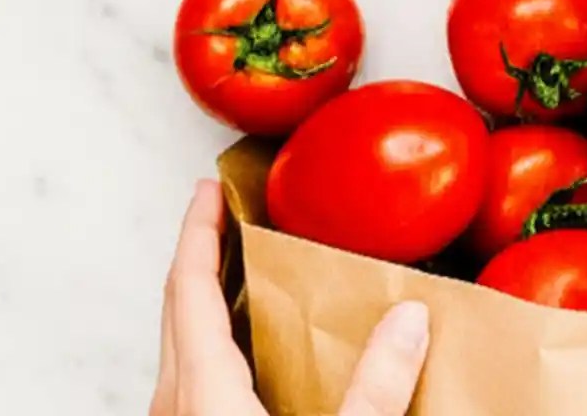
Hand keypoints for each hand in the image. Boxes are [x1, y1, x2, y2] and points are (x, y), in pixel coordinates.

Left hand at [150, 181, 430, 415]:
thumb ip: (376, 386)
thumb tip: (409, 320)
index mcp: (206, 392)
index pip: (190, 287)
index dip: (198, 231)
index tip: (209, 191)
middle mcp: (178, 405)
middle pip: (177, 307)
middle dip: (200, 252)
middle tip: (222, 214)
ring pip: (180, 342)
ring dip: (204, 297)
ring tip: (238, 271)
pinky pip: (191, 373)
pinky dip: (211, 338)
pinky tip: (248, 348)